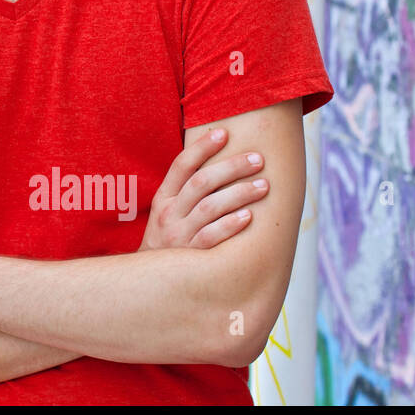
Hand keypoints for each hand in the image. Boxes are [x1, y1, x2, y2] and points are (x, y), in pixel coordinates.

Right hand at [140, 128, 268, 249]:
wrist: (150, 281)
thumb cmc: (169, 239)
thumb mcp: (167, 212)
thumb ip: (186, 190)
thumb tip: (219, 161)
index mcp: (163, 198)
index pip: (181, 165)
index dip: (202, 148)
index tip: (224, 133)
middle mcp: (169, 213)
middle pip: (201, 183)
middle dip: (231, 167)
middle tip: (258, 159)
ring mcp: (179, 234)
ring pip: (210, 207)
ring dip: (239, 193)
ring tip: (264, 185)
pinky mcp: (191, 256)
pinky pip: (212, 237)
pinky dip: (230, 225)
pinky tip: (249, 216)